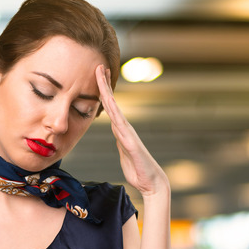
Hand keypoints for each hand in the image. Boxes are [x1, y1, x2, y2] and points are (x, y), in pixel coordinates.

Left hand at [96, 65, 169, 196]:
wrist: (150, 182)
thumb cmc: (137, 169)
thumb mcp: (124, 152)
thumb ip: (120, 141)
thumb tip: (116, 133)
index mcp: (121, 130)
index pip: (110, 107)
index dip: (103, 92)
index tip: (97, 76)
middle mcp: (125, 128)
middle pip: (112, 102)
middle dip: (105, 84)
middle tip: (98, 66)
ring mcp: (128, 134)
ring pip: (115, 109)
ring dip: (107, 92)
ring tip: (101, 76)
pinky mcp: (131, 143)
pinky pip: (120, 125)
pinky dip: (114, 113)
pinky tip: (108, 102)